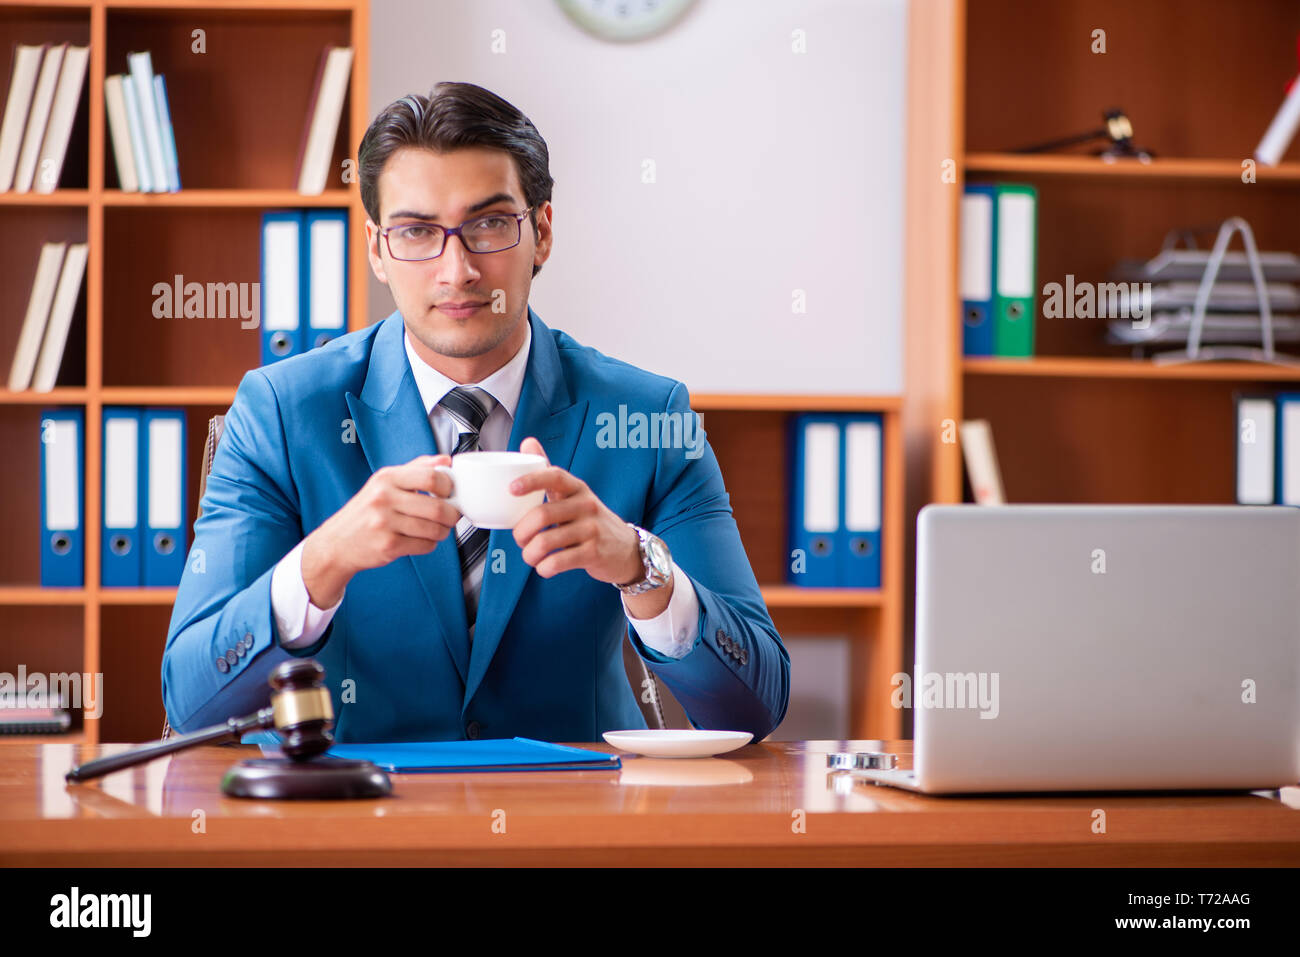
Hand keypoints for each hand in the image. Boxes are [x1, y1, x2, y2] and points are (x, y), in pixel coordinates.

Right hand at [301, 454, 460, 605]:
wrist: (337, 542)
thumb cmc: (365, 511)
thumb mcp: (385, 482)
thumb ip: (417, 468)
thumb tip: (446, 460)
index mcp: (387, 478)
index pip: (432, 477)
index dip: (449, 487)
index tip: (450, 492)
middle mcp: (384, 498)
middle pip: (437, 507)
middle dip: (452, 515)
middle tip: (451, 515)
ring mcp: (384, 523)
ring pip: (434, 529)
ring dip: (443, 532)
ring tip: (437, 529)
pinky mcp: (388, 546)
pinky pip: (425, 546)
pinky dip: (430, 544)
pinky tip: (420, 539)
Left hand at [510, 437, 643, 585]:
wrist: (626, 550)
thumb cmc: (590, 521)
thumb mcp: (574, 494)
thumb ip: (549, 473)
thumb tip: (527, 441)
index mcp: (578, 488)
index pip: (556, 476)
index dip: (532, 480)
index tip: (512, 488)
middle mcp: (586, 506)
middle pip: (542, 515)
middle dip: (521, 532)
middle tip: (519, 539)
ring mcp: (592, 530)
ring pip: (546, 542)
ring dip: (529, 554)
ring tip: (530, 556)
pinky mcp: (594, 553)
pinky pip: (558, 562)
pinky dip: (544, 568)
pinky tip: (544, 567)